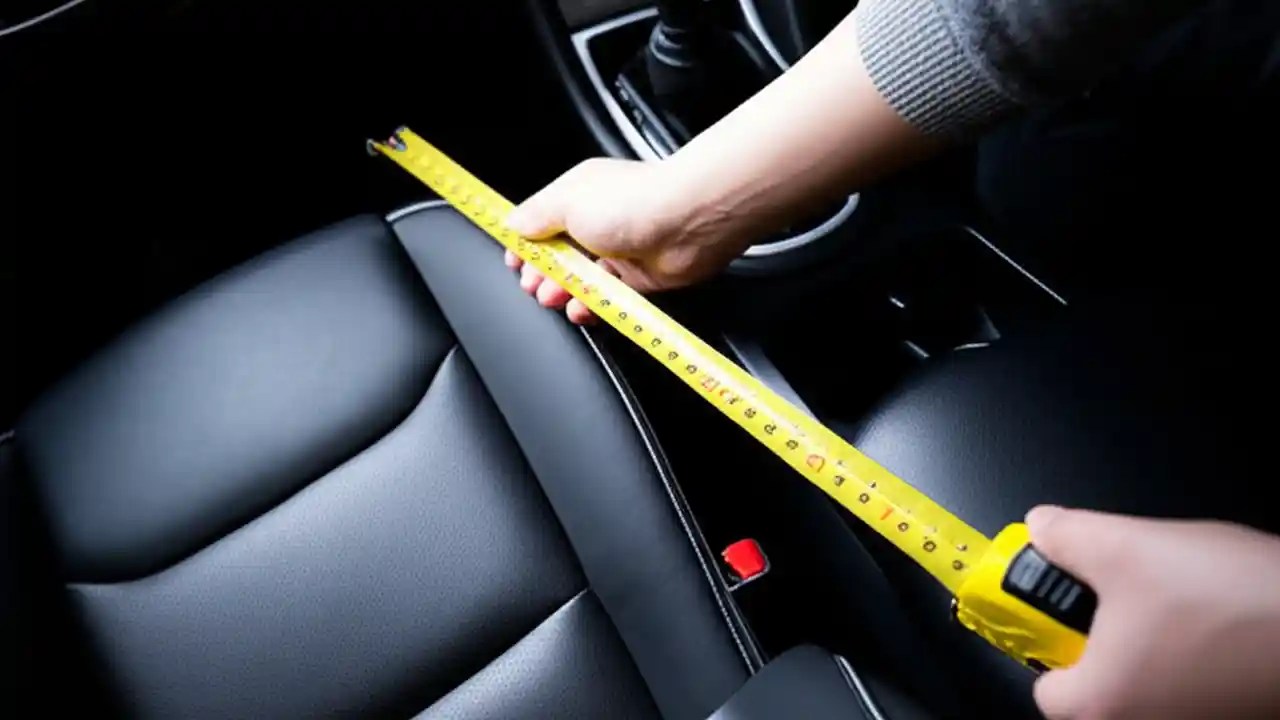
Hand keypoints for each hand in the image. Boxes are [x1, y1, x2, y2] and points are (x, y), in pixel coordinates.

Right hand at [503, 157, 751, 323]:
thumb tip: (513, 225)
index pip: (541, 222)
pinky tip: (583, 308)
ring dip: (564, 292)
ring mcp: (618, 250)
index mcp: (577, 196)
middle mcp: (598, 222)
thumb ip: (535, 216)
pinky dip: (593, 305)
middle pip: (559, 255)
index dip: (525, 243)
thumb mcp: (566, 202)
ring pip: (581, 280)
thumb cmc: (632, 202)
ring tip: (556, 297)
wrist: (688, 223)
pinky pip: (608, 297)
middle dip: (542, 273)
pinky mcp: (638, 278)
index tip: (513, 261)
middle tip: (534, 284)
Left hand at [1026, 505, 1279, 718]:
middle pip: (1099, 692)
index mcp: (1102, 705)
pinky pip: (1198, 696)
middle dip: (1106, 644)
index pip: (1047, 689)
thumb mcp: (1127, 546)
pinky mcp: (1237, 718)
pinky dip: (1199, 667)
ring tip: (1181, 611)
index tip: (1065, 607)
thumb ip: (1066, 538)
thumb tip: (1043, 529)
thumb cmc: (1233, 600)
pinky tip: (1218, 630)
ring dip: (1155, 655)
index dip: (1051, 640)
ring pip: (1153, 692)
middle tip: (1127, 601)